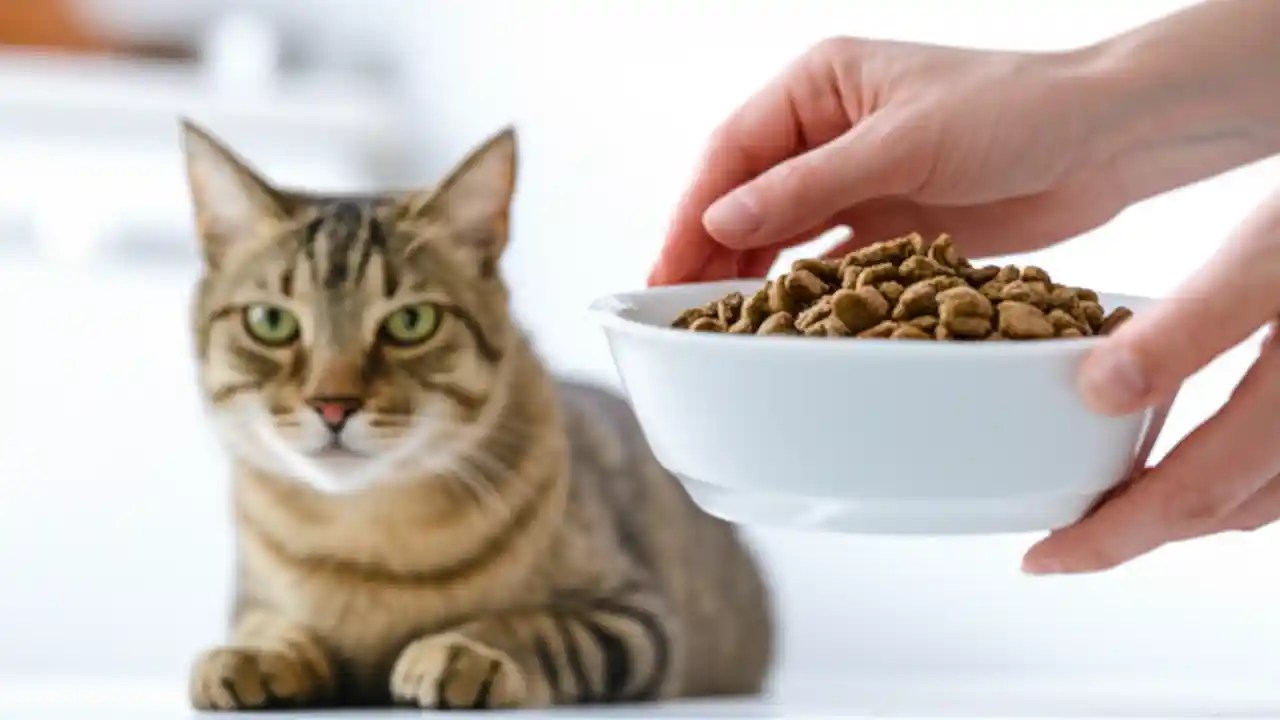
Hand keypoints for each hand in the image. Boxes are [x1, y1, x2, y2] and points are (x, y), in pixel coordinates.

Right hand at [649, 37, 1133, 285]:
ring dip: (751, 275)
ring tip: (716, 325)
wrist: (1110, 140)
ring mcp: (859, 177)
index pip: (732, 151)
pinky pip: (829, 259)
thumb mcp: (901, 144)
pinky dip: (803, 289)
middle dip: (709, 251)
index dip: (691, 212)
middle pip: (747, 196)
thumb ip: (807, 186)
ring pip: (782, 232)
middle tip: (677, 314)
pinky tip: (778, 320)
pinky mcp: (892, 221)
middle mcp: (829, 129)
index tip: (662, 269)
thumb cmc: (1014, 111)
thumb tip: (717, 221)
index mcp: (819, 85)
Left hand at [1023, 186, 1279, 573]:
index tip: (1043, 557)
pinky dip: (1237, 475)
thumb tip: (1096, 393)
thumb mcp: (1268, 255)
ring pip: (1265, 498)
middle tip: (1067, 536)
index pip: (1193, 494)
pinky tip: (1205, 451)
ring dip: (1190, 508)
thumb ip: (1191, 327)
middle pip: (1226, 508)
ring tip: (1121, 499)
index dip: (1110, 538)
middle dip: (1139, 529)